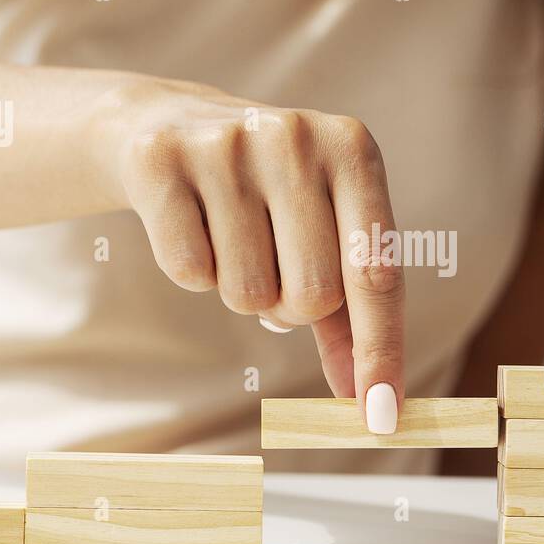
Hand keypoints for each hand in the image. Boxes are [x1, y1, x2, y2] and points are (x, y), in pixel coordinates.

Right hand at [93, 77, 404, 432]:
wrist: (167, 125)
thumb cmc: (267, 197)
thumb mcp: (322, 234)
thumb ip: (350, 316)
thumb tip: (367, 399)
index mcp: (353, 150)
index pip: (377, 273)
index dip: (381, 350)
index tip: (381, 418)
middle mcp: (296, 137)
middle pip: (313, 296)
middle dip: (292, 309)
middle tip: (275, 270)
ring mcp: (226, 144)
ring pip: (248, 293)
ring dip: (241, 290)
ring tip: (232, 238)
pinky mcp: (161, 162)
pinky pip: (191, 274)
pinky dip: (194, 272)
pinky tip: (193, 225)